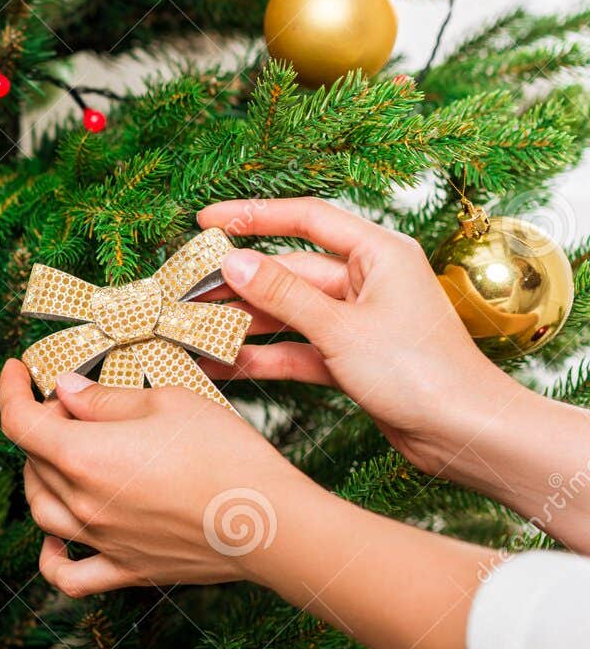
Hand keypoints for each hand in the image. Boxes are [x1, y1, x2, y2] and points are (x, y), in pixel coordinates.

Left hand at [0, 361, 320, 595]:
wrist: (271, 522)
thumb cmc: (226, 454)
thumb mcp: (167, 402)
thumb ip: (105, 399)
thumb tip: (67, 391)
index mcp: (84, 455)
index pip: (19, 421)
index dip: (9, 390)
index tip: (15, 370)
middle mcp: (82, 504)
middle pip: (32, 461)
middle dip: (40, 425)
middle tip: (70, 404)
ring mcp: (101, 541)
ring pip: (40, 511)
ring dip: (40, 477)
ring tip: (63, 456)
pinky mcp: (126, 570)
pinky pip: (69, 576)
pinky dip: (50, 558)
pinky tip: (54, 539)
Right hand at [196, 197, 518, 477]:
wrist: (465, 434)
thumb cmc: (421, 372)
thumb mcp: (342, 328)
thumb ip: (283, 294)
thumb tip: (233, 262)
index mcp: (378, 254)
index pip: (307, 219)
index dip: (253, 215)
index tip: (206, 220)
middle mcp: (367, 281)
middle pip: (288, 271)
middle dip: (237, 284)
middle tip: (184, 293)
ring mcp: (357, 320)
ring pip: (288, 312)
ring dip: (244, 323)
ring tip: (192, 330)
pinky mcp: (350, 357)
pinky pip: (296, 348)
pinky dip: (264, 356)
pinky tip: (224, 364)